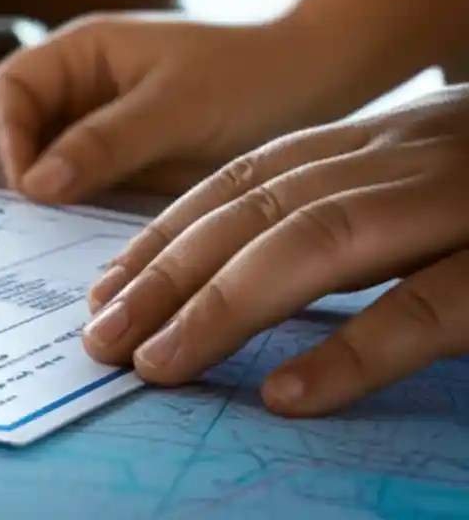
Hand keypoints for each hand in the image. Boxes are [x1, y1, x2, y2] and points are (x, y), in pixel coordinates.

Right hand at [0, 15, 361, 203]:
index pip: (6, 91)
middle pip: (0, 133)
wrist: (314, 88)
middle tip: (34, 220)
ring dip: (32, 202)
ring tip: (53, 237)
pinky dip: (64, 220)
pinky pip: (69, 197)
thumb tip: (31, 185)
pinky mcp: (111, 170)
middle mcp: (71, 91)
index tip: (26, 187)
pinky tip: (80, 243)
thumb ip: (103, 143)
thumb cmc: (250, 78)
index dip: (5, 137)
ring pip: (28, 171)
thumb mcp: (176, 108)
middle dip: (8, 173)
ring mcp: (88, 132)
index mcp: (78, 54)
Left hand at [83, 85, 468, 416]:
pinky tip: (284, 393)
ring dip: (222, 307)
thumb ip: (346, 214)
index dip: (168, 233)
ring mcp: (454, 201)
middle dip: (168, 275)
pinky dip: (347, 353)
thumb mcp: (422, 186)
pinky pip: (424, 308)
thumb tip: (246, 270)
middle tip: (102, 337)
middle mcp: (404, 156)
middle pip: (261, 211)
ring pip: (317, 244)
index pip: (247, 180)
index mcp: (377, 141)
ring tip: (155, 364)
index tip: (105, 288)